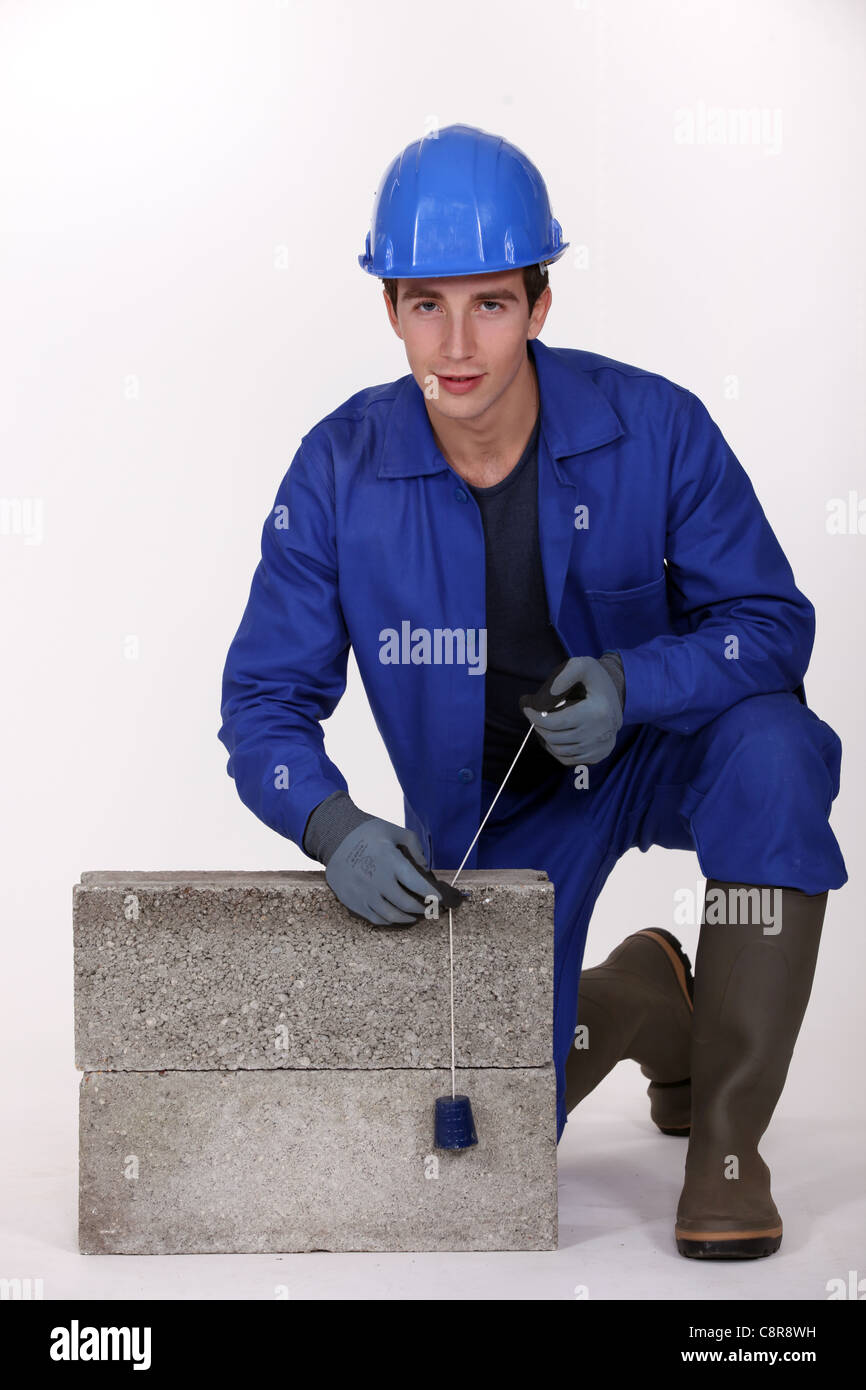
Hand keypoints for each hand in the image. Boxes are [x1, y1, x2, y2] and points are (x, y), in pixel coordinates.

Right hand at [325, 817, 442, 925]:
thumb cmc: (367, 833)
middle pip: (406, 904)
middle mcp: (377, 880)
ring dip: (407, 918)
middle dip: (422, 908)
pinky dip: (389, 920)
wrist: (334, 838)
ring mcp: (364, 893)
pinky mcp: (353, 901)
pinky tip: (396, 916)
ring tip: (415, 915)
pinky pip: (375, 918)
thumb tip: (424, 867)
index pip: (417, 884)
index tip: (439, 899)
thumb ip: (414, 846)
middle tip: (429, 908)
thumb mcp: (394, 831)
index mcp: (390, 861)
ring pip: (391, 915)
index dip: (431, 894)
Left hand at [519, 655, 622, 765]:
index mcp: (596, 713)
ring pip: (559, 751)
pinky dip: (555, 750)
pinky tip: (552, 737)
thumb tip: (550, 693)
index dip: (535, 717)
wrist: (617, 697)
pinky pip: (568, 760)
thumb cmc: (595, 679)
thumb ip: (566, 674)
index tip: (526, 708)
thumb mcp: (584, 666)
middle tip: (533, 715)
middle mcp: (599, 734)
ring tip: (542, 725)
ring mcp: (598, 748)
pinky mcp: (598, 755)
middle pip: (554, 738)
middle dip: (538, 727)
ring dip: (545, 738)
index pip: (555, 722)